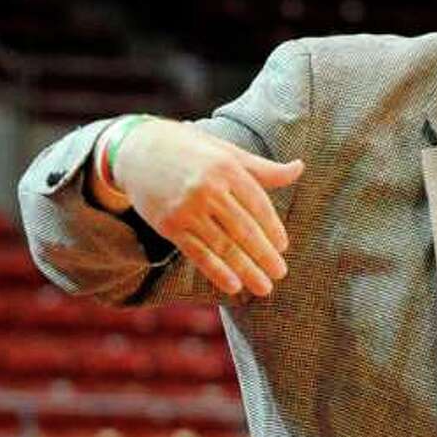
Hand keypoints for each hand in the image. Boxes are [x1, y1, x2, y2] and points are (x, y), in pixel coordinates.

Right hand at [95, 117, 303, 298]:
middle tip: (280, 273)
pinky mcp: (169, 225)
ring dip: (246, 269)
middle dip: (264, 254)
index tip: (283, 247)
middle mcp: (208, 189)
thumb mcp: (227, 153)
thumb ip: (263, 169)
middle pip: (243, 228)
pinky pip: (198, 253)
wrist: (136, 150)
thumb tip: (300, 168)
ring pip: (223, 245)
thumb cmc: (191, 150)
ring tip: (264, 287)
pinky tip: (233, 285)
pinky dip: (216, 271)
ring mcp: (187, 209)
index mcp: (227, 168)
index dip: (272, 228)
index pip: (257, 204)